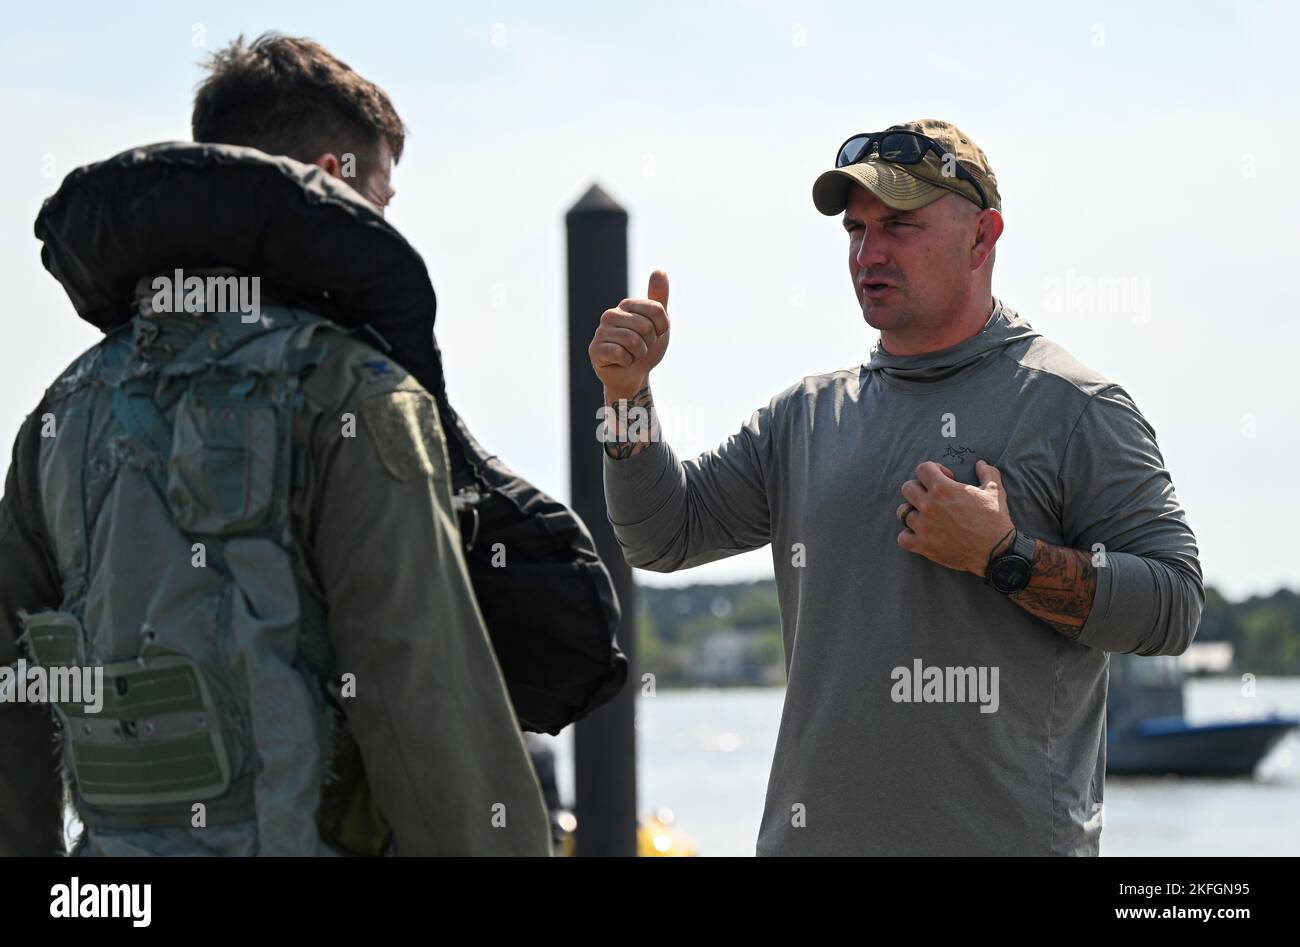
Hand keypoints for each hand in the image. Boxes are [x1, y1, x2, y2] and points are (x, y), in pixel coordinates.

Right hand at [589, 270, 670, 402]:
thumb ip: (659, 299)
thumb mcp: (659, 323)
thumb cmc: (646, 347)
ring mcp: (601, 331)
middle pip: (645, 326)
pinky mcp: (595, 349)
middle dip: (649, 343)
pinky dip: (627, 362)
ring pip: (633, 341)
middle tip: (641, 348)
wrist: (634, 376)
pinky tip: (621, 362)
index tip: (655, 334)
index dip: (662, 327)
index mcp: (627, 305)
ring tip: (631, 355)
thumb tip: (659, 270)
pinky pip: (620, 353)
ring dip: (638, 354)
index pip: (656, 309)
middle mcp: (611, 315)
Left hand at [896, 459, 1014, 574]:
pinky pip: (902, 537)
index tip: (945, 478)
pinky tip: (920, 534)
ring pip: (903, 512)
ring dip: (913, 512)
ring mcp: (924, 526)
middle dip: (920, 488)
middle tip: (933, 497)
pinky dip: (908, 535)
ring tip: (925, 516)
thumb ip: (987, 473)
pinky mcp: (923, 546)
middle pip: (908, 488)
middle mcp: (930, 505)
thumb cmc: (995, 520)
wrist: (996, 552)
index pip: (922, 469)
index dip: (933, 470)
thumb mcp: (995, 491)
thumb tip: (981, 463)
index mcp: (944, 489)